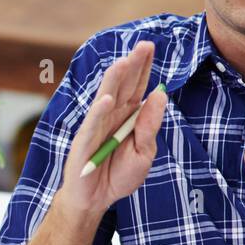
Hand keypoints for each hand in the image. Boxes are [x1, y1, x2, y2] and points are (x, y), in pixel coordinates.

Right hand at [56, 41, 166, 216]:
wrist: (95, 200)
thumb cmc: (119, 176)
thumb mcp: (144, 152)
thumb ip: (150, 126)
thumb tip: (160, 94)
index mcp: (127, 116)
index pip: (137, 86)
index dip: (143, 67)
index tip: (151, 46)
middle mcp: (111, 115)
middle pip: (123, 86)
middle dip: (133, 65)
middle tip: (144, 44)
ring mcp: (96, 127)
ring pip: (106, 99)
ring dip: (115, 81)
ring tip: (125, 62)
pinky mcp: (84, 143)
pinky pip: (92, 125)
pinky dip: (99, 112)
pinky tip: (108, 100)